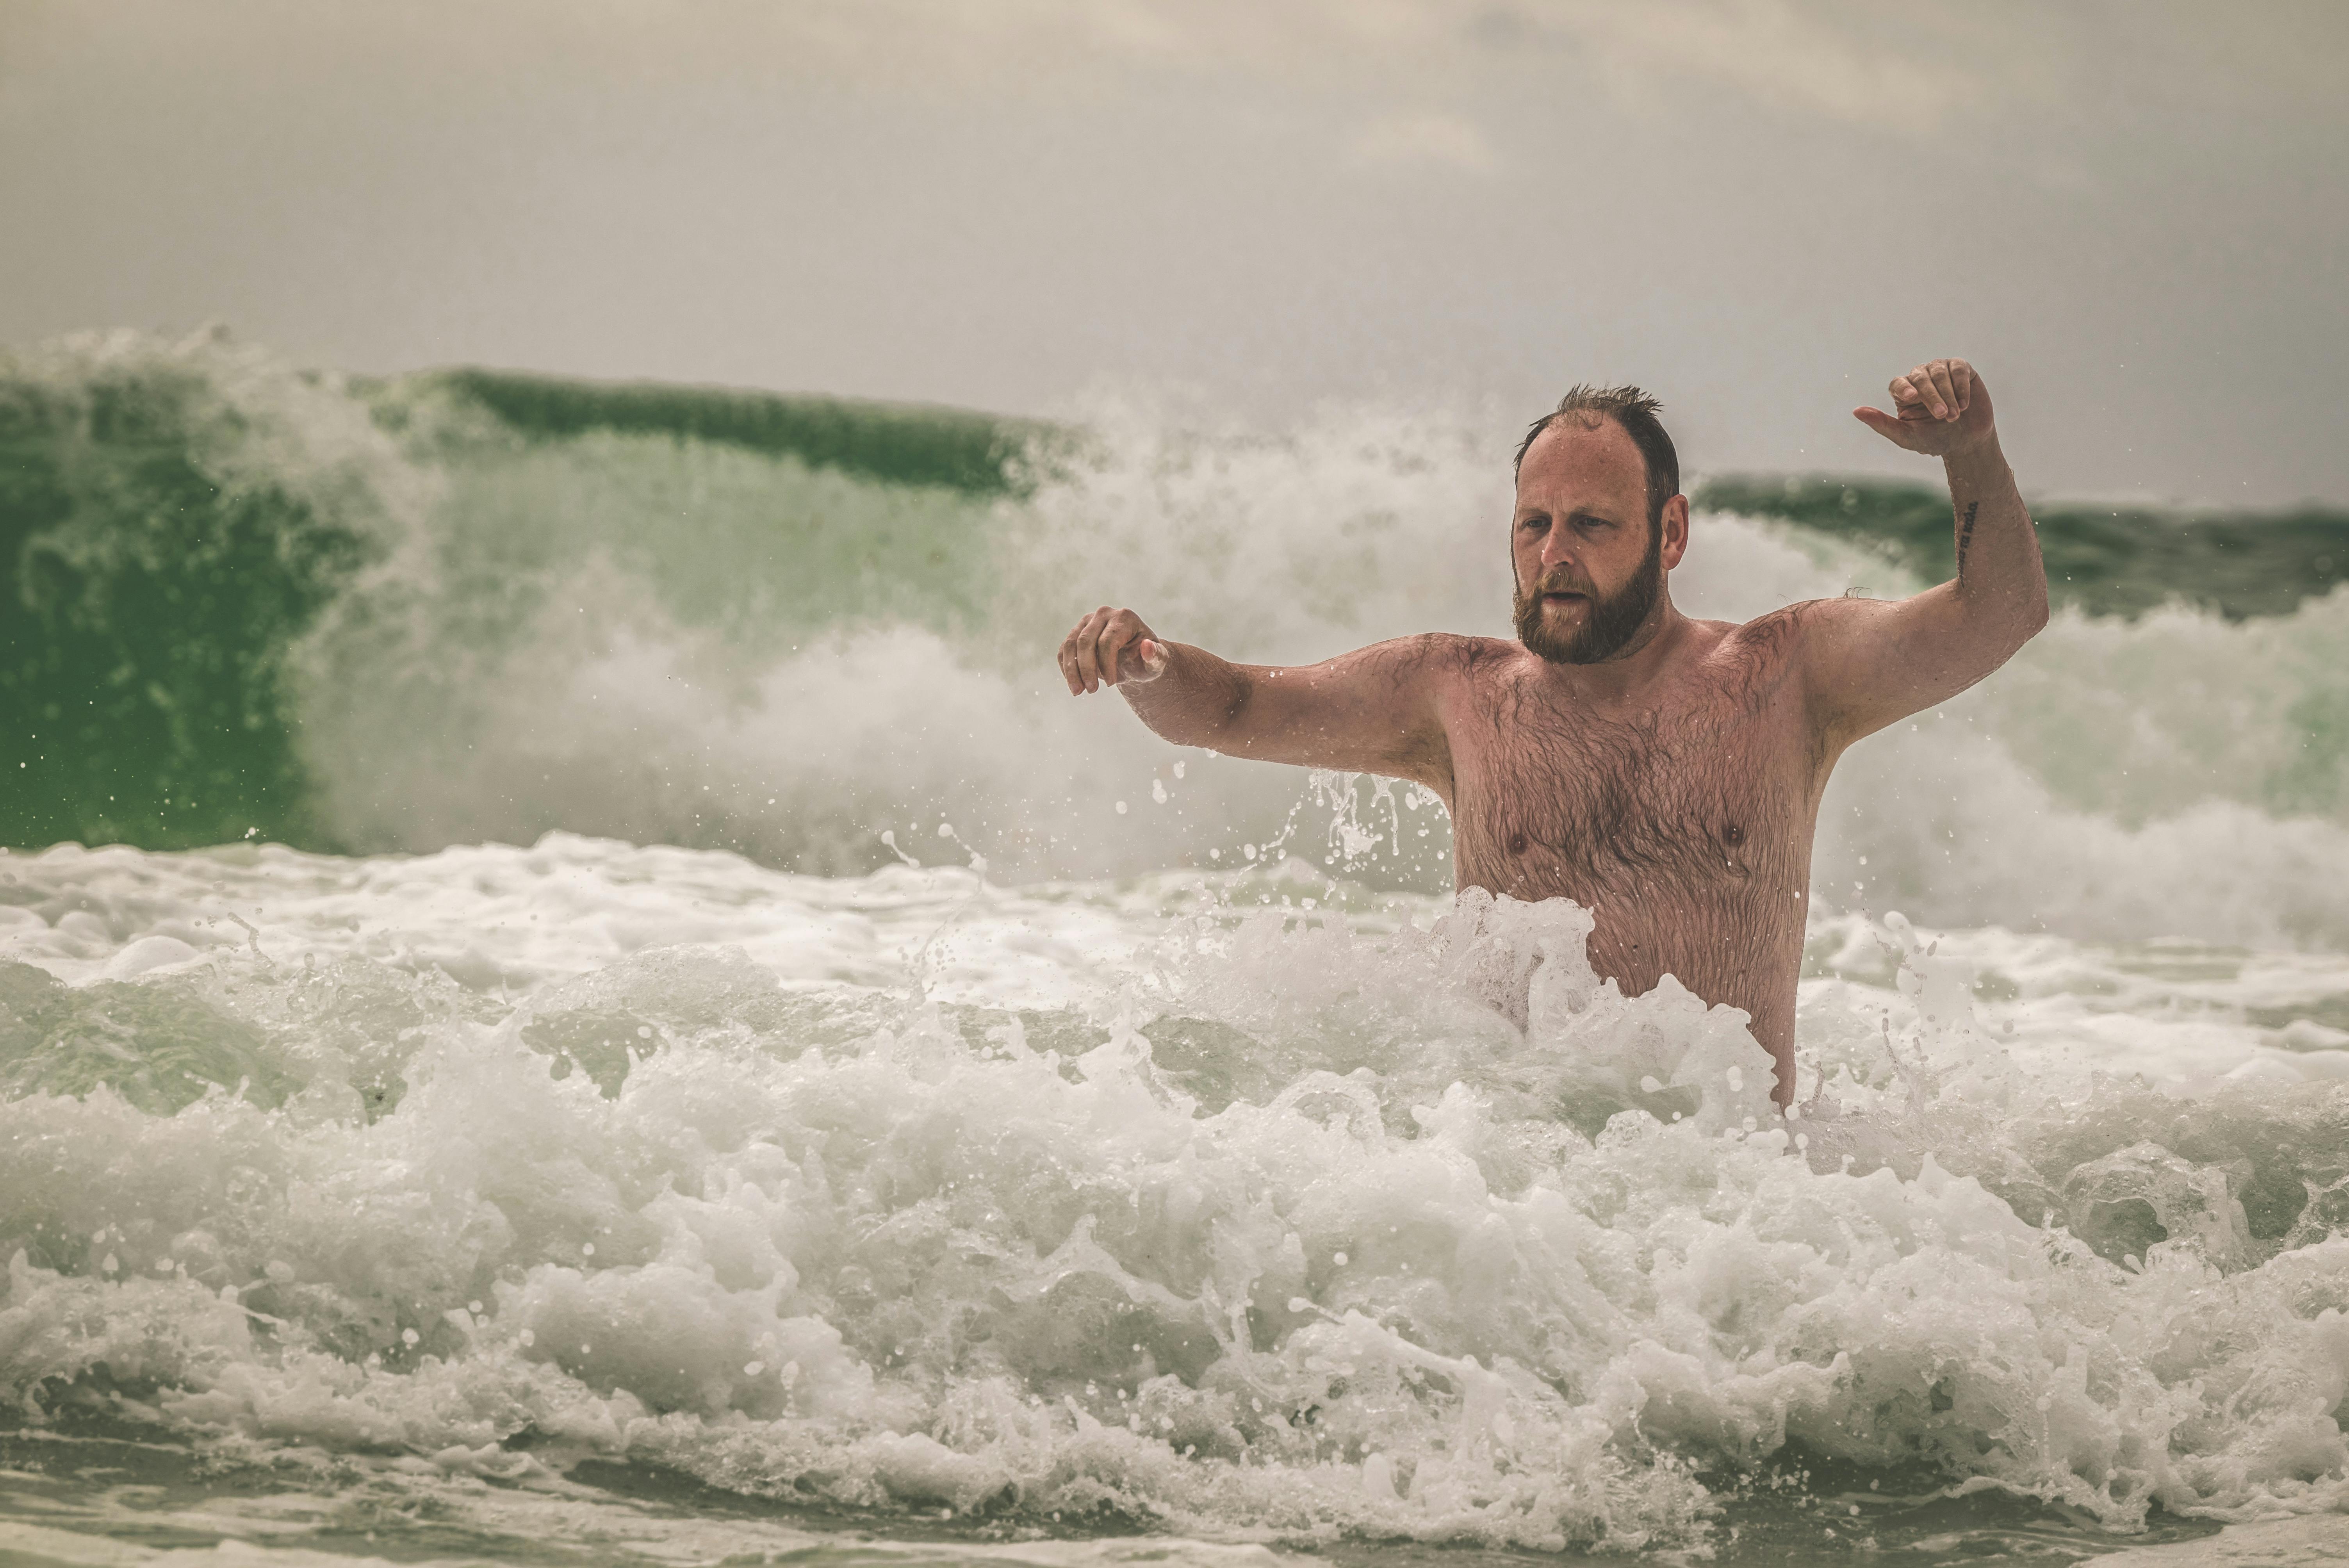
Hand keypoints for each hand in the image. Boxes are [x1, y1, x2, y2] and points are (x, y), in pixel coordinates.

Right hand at [1059, 606, 1168, 693]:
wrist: (1133, 660)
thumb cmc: (1145, 661)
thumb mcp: (1156, 662)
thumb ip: (1156, 656)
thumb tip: (1147, 646)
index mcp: (1125, 617)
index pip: (1108, 641)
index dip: (1107, 664)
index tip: (1112, 684)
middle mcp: (1104, 614)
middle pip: (1086, 641)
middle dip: (1086, 669)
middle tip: (1092, 691)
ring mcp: (1087, 621)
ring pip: (1070, 644)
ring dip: (1071, 671)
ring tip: (1078, 692)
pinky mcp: (1076, 631)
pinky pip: (1064, 650)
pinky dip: (1066, 668)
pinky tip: (1074, 683)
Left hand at [1853, 358, 1995, 458]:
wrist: (1966, 441)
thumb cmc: (1934, 439)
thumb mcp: (1907, 437)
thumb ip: (1882, 424)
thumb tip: (1856, 411)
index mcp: (1903, 392)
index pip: (1898, 383)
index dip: (1903, 388)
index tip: (1912, 398)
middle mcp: (1919, 378)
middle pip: (1920, 378)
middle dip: (1933, 398)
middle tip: (1943, 417)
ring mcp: (1939, 371)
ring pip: (1939, 372)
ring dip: (1948, 395)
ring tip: (1954, 415)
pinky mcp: (1960, 369)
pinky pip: (1958, 368)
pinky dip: (1961, 386)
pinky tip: (1964, 404)